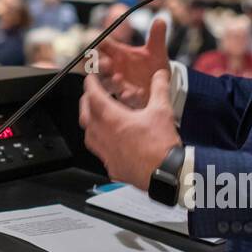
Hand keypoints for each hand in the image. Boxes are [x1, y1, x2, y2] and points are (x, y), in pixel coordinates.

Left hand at [79, 67, 179, 189]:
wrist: (166, 175)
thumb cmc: (161, 147)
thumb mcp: (162, 111)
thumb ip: (159, 89)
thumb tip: (159, 76)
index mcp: (112, 119)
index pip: (93, 96)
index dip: (90, 84)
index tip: (91, 79)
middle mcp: (103, 135)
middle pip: (85, 114)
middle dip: (87, 101)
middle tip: (93, 95)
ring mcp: (105, 153)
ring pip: (88, 134)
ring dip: (91, 122)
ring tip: (98, 116)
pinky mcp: (111, 166)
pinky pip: (99, 151)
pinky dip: (100, 141)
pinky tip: (109, 140)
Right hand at [96, 17, 168, 109]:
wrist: (163, 87)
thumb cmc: (153, 67)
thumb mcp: (156, 52)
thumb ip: (157, 37)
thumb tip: (161, 20)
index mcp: (118, 54)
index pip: (101, 47)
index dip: (97, 44)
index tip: (98, 44)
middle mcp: (114, 69)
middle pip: (98, 67)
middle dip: (98, 65)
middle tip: (106, 63)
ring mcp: (119, 84)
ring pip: (107, 84)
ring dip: (112, 82)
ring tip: (119, 79)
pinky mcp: (127, 97)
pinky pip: (123, 98)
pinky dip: (128, 96)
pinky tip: (136, 93)